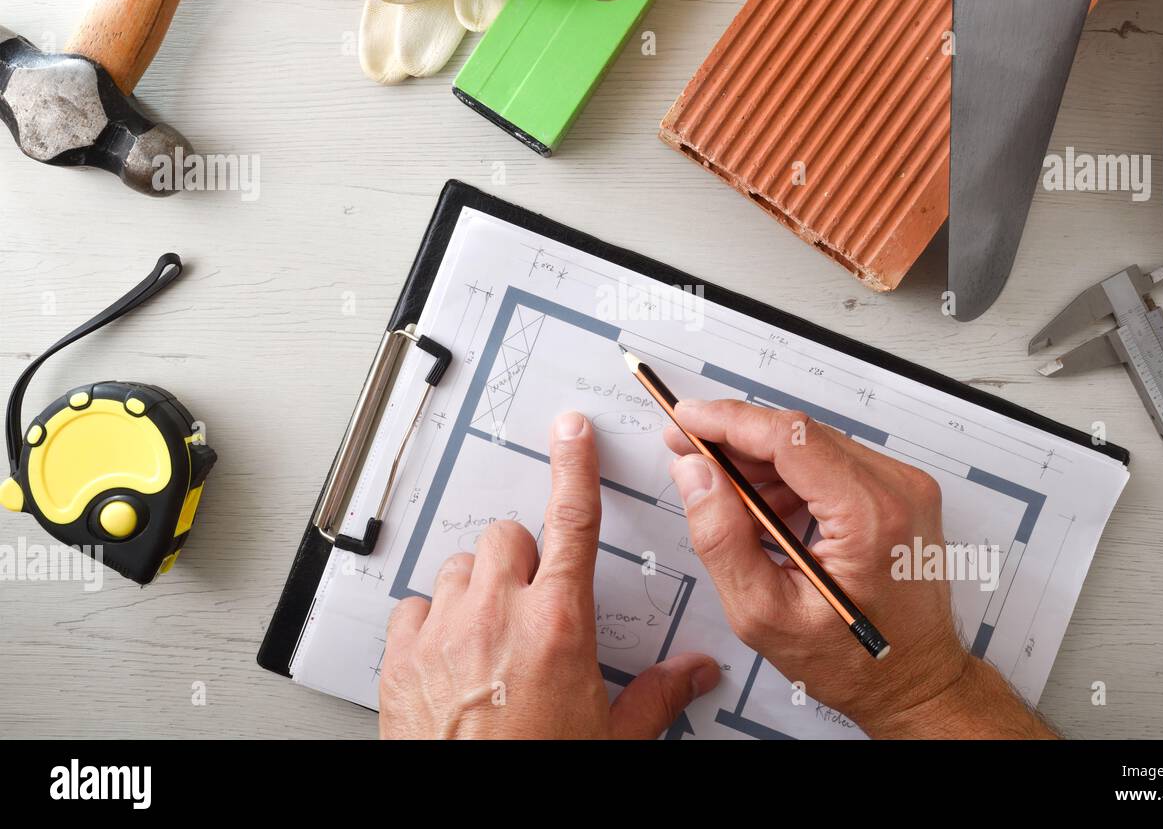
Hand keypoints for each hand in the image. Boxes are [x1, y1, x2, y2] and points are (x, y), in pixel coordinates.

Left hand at [379, 411, 720, 738]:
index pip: (573, 521)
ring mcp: (445, 631)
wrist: (473, 815)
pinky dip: (430, 620)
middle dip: (523, 558)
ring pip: (459, 566)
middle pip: (509, 537)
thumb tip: (695, 674)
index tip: (572, 436)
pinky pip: (413, 605)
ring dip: (477, 588)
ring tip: (491, 634)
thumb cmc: (539, 771)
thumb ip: (657, 696)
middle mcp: (498, 615)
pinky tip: (448, 653)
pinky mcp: (402, 656)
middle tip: (533, 601)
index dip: (575, 468)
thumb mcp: (613, 738)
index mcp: (559, 625)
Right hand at [664, 399, 1054, 738]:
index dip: (729, 421)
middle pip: (800, 434)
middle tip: (688, 450)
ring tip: (721, 494)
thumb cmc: (854, 662)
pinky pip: (832, 462)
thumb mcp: (765, 613)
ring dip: (761, 460)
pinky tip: (763, 508)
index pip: (789, 438)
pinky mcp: (898, 492)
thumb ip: (722, 538)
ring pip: (813, 444)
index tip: (686, 418)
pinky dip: (790, 476)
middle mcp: (897, 489)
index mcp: (869, 516)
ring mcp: (903, 486)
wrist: (914, 682)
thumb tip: (694, 473)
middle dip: (736, 438)